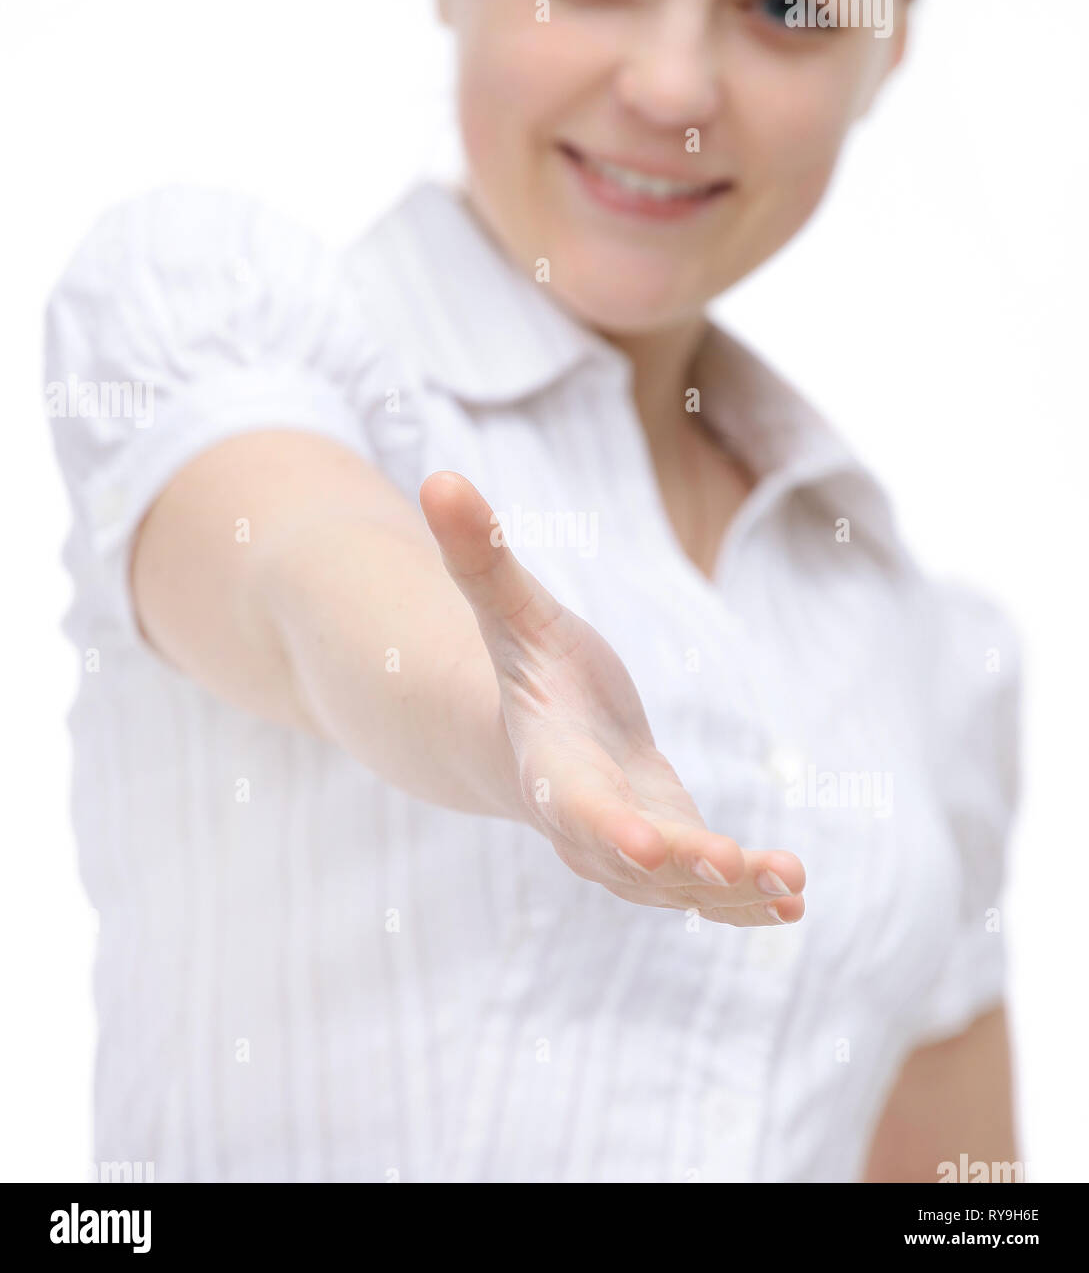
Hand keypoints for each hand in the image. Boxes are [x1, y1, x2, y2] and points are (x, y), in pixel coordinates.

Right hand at [419, 471, 804, 926]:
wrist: (540, 730)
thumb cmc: (529, 665)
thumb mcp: (512, 610)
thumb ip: (482, 558)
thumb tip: (438, 477)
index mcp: (549, 766)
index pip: (575, 804)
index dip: (606, 825)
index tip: (644, 845)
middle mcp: (586, 823)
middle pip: (633, 858)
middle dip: (682, 867)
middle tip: (736, 869)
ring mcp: (631, 846)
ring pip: (677, 884)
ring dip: (730, 891)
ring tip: (789, 888)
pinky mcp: (670, 850)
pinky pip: (703, 883)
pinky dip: (746, 894)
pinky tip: (794, 902)